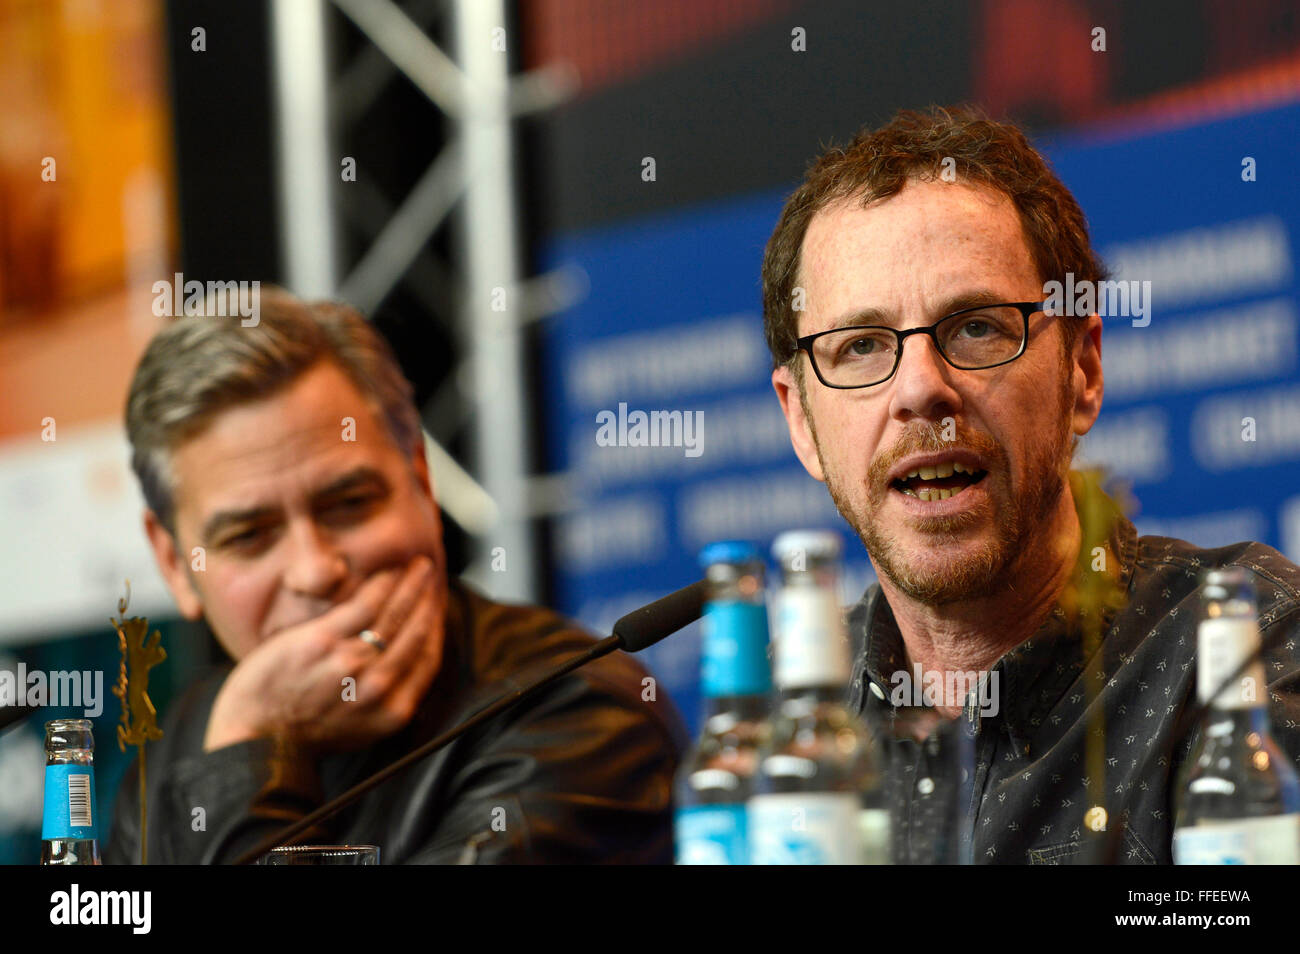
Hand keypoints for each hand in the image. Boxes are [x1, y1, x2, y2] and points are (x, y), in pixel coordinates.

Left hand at [204, 555, 445, 753]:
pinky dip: (382, 585)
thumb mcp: (361, 731)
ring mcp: (352, 661)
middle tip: (433, 578)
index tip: (435, 609)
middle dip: (429, 599)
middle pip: (416, 632)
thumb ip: (388, 700)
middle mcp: (378, 686)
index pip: (428, 659)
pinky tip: (389, 573)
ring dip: (412, 585)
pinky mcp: (323, 641)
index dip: (436, 629)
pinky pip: (364, 605)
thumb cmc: (304, 736)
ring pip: (395, 614)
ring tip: (420, 567)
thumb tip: (405, 668)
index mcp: (392, 711)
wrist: (257, 742)